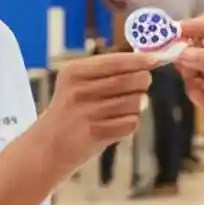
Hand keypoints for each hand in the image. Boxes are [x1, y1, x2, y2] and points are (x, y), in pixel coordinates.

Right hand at [38, 52, 154, 169]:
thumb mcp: (77, 83)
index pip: (116, 62)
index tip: (155, 60)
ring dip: (136, 105)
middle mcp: (79, 90)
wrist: (48, 145)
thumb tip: (147, 61)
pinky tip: (117, 124)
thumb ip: (107, 70)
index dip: (139, 60)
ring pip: (135, 102)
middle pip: (130, 80)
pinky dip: (130, 123)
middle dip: (142, 82)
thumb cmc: (71, 110)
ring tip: (123, 108)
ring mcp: (87, 113)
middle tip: (142, 84)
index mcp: (74, 72)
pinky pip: (131, 123)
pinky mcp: (95, 133)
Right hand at [173, 16, 203, 149]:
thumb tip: (182, 53)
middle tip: (180, 64)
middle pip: (193, 44)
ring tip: (201, 84)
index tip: (170, 34)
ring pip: (190, 66)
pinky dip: (197, 91)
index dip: (189, 27)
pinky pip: (193, 86)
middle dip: (186, 54)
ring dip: (191, 75)